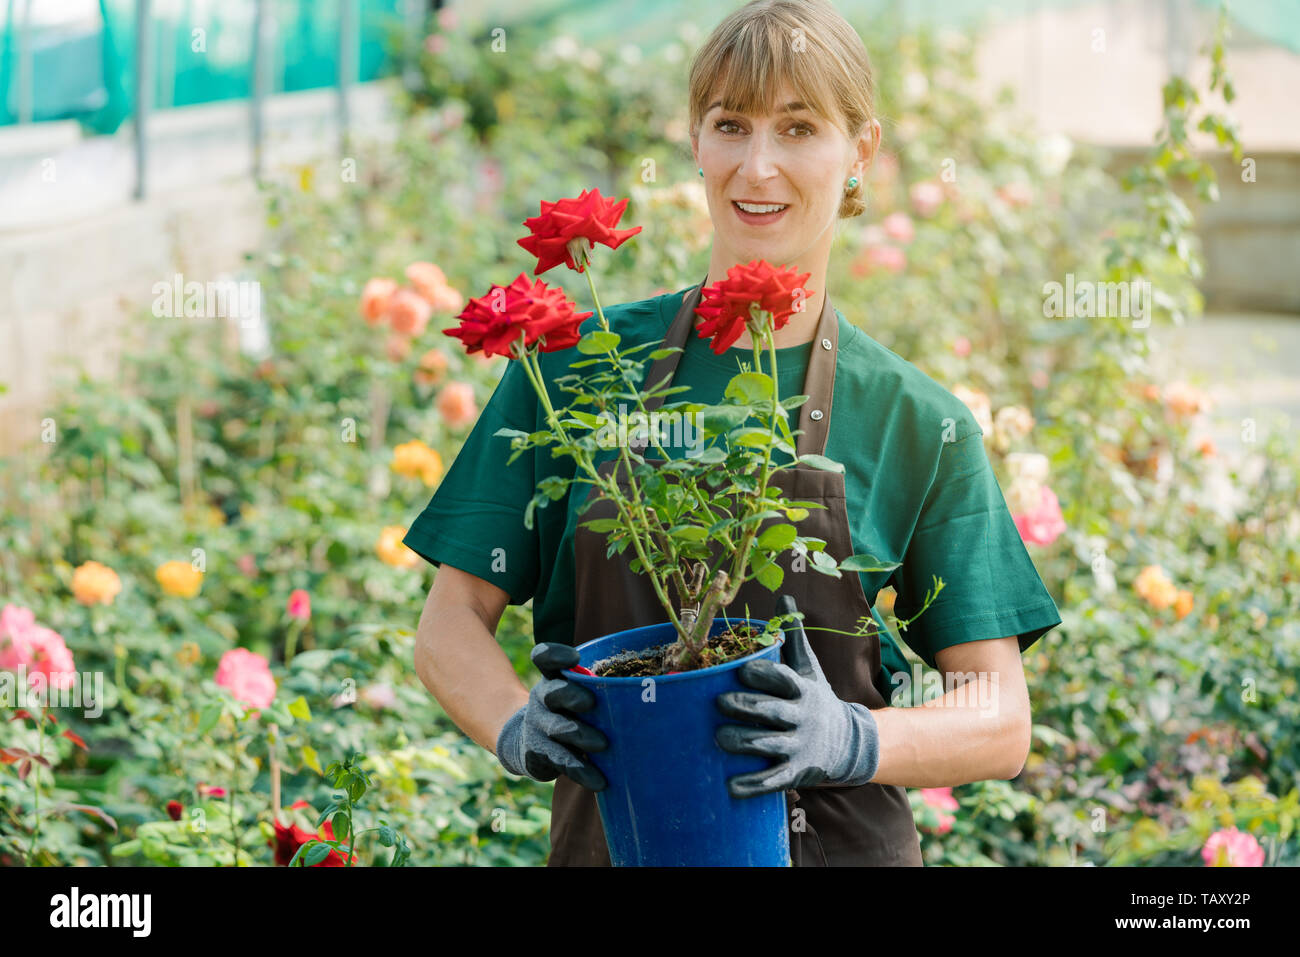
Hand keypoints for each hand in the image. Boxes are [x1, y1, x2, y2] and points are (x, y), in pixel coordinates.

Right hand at [495, 642, 607, 790]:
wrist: (527, 745)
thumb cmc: (567, 712)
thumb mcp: (573, 695)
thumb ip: (601, 689)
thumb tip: (659, 690)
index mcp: (552, 678)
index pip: (545, 657)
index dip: (555, 655)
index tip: (574, 657)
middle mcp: (542, 699)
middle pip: (553, 692)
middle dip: (570, 695)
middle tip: (590, 703)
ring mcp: (539, 726)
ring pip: (559, 729)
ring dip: (580, 735)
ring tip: (602, 744)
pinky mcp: (539, 754)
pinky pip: (562, 762)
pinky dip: (582, 771)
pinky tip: (599, 780)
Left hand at [714, 594, 879, 797]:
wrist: (849, 743)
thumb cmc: (815, 698)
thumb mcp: (808, 668)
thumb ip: (793, 636)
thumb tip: (784, 596)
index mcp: (802, 690)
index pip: (784, 680)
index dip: (765, 675)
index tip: (743, 670)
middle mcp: (802, 718)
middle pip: (773, 712)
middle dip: (746, 707)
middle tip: (719, 702)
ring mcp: (799, 747)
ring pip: (768, 745)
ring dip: (743, 743)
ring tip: (719, 738)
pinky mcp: (795, 772)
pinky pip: (772, 780)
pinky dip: (752, 785)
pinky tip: (730, 787)